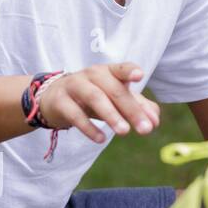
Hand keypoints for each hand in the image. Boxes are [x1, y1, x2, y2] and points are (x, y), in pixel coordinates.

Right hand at [37, 62, 159, 143]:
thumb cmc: (91, 97)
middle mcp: (92, 75)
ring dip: (111, 115)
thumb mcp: (113, 99)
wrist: (53, 99)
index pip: (121, 69)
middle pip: (114, 90)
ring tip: (124, 132)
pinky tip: (101, 139)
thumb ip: (137, 107)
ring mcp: (74, 85)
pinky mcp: (60, 101)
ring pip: (94, 97)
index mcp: (108, 72)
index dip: (129, 71)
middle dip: (131, 110)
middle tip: (146, 129)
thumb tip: (155, 122)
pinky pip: (75, 114)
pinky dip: (88, 127)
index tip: (140, 76)